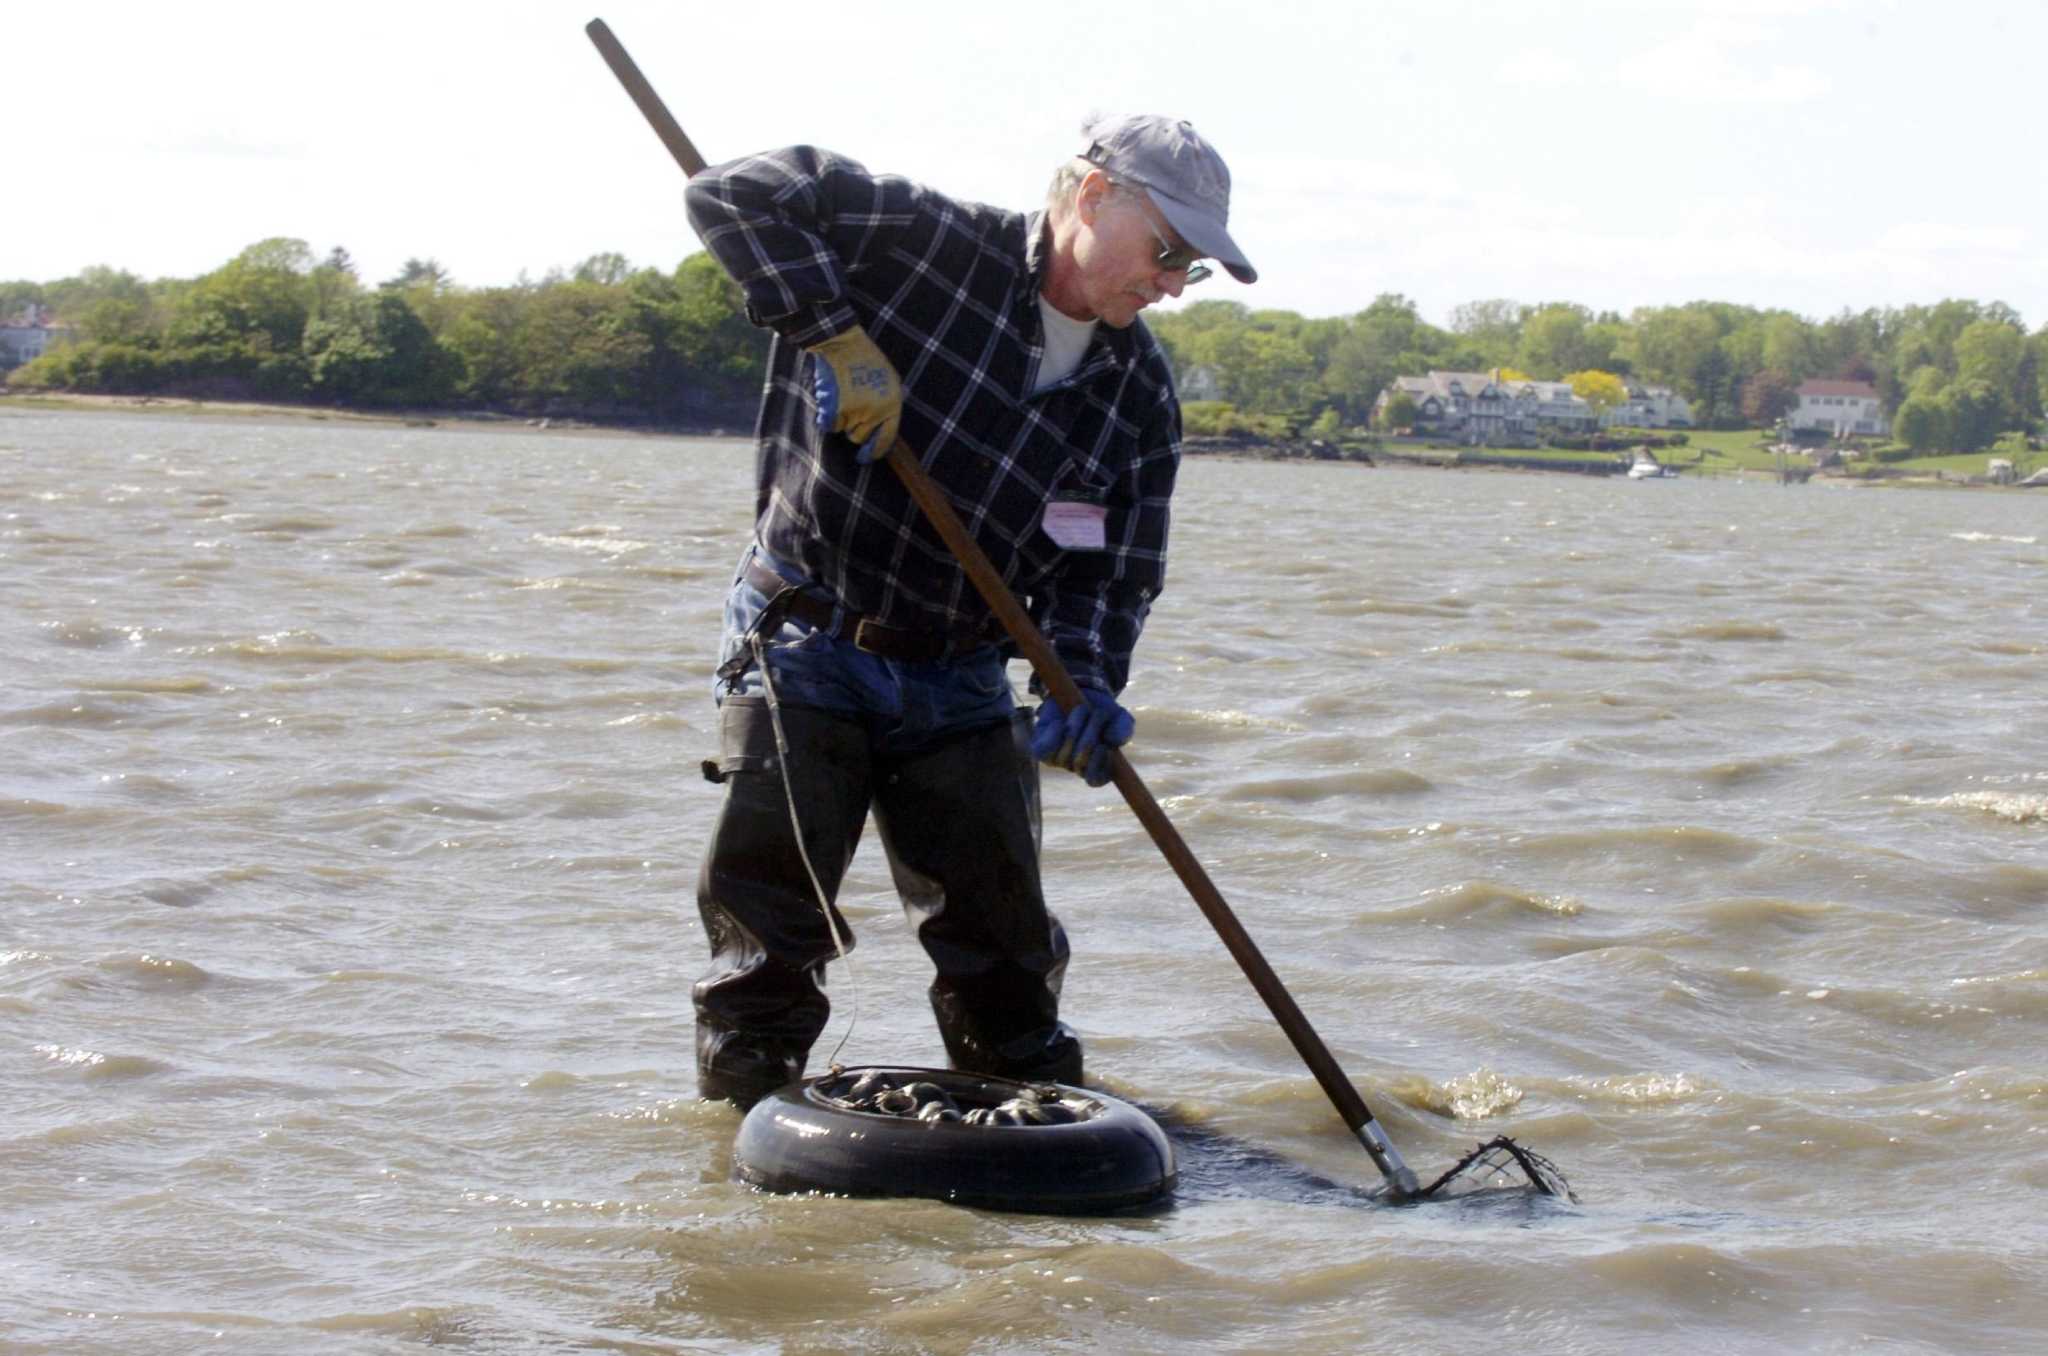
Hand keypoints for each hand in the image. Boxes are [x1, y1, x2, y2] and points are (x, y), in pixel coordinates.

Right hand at [809, 325, 901, 462]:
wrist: (840, 342)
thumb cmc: (864, 358)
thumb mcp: (888, 377)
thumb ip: (888, 403)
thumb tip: (883, 427)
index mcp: (892, 404)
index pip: (887, 438)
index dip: (875, 450)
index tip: (866, 457)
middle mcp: (875, 411)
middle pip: (859, 437)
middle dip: (853, 426)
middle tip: (850, 404)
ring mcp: (855, 411)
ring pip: (842, 430)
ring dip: (839, 418)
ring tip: (841, 394)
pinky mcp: (835, 410)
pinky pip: (828, 424)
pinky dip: (826, 415)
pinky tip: (830, 396)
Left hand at [1031, 690, 1133, 787]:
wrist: (1078, 693)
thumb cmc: (1102, 711)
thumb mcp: (1118, 717)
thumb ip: (1123, 729)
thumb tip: (1112, 741)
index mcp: (1097, 767)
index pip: (1095, 780)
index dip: (1098, 765)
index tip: (1104, 746)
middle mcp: (1076, 767)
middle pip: (1080, 763)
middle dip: (1090, 736)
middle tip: (1096, 714)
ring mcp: (1057, 760)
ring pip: (1063, 756)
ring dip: (1074, 728)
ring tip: (1081, 709)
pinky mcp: (1041, 748)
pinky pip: (1044, 751)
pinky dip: (1053, 735)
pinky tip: (1059, 723)